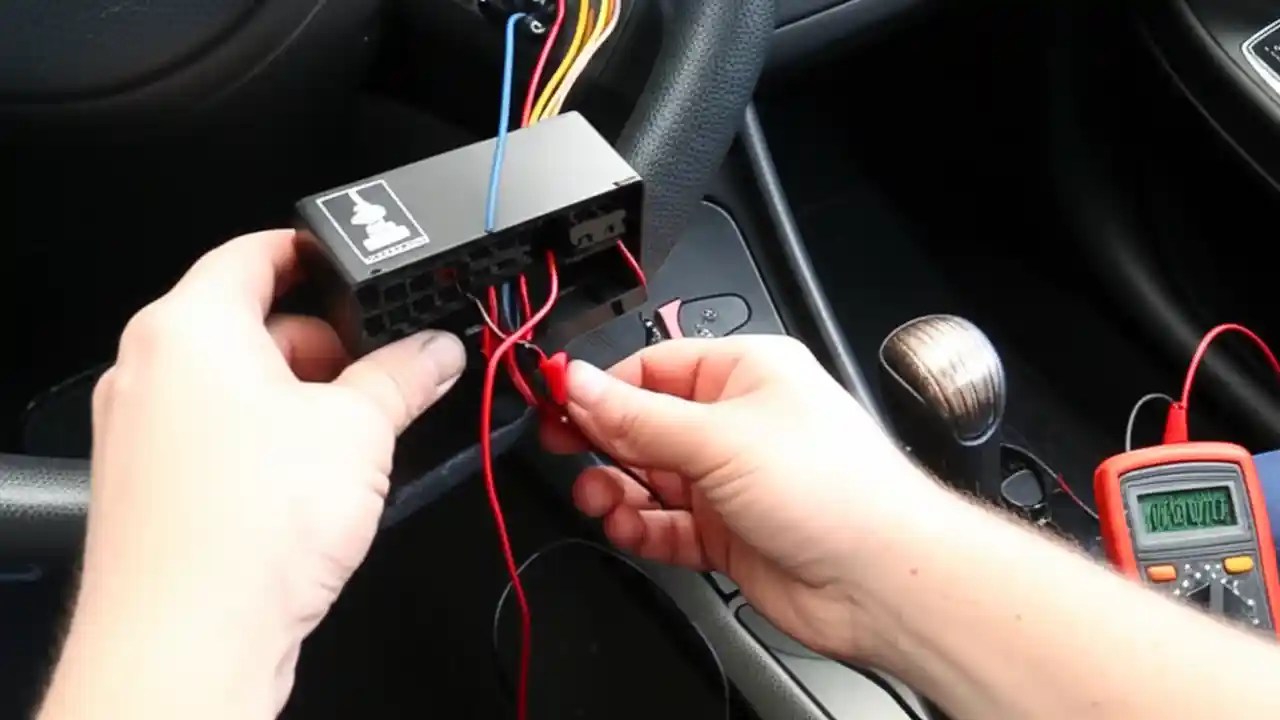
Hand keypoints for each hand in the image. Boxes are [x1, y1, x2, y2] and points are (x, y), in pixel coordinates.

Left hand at [44, 230, 464, 716]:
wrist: (189, 642)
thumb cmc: (244, 531)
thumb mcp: (359, 431)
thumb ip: (404, 376)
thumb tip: (434, 353)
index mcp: (188, 327)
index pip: (254, 252)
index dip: (316, 254)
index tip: (360, 267)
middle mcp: (150, 370)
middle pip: (253, 324)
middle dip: (330, 345)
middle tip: (391, 370)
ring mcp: (146, 431)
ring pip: (241, 385)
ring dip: (307, 398)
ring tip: (366, 435)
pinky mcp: (156, 485)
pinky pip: (225, 437)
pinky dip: (275, 441)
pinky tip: (324, 479)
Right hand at [543, 336, 941, 662]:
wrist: (882, 580)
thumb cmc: (836, 490)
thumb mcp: (719, 438)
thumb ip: (638, 417)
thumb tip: (579, 383)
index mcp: (746, 373)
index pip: (653, 368)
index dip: (602, 386)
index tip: (556, 401)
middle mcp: (738, 423)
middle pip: (645, 424)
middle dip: (604, 442)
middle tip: (565, 452)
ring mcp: (733, 481)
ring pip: (650, 479)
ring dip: (617, 490)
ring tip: (599, 499)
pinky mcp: (729, 532)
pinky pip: (667, 524)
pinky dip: (642, 527)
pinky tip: (627, 527)